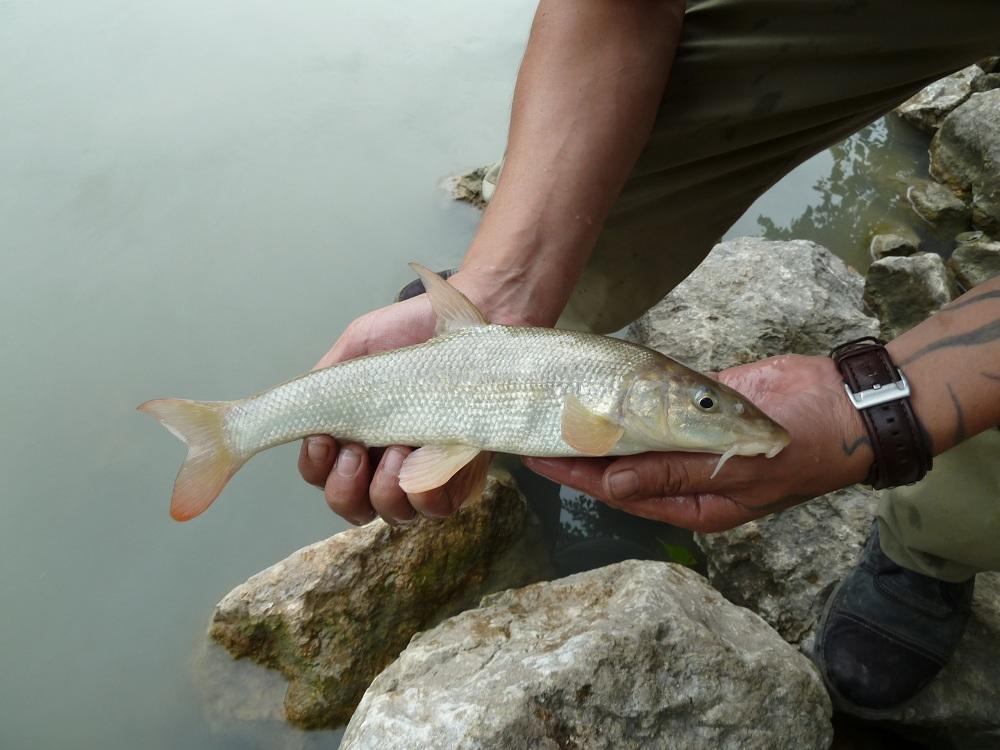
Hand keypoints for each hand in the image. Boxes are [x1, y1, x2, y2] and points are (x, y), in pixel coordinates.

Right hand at [297, 269, 540, 525]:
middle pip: (352, 507)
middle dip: (344, 487)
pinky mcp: (462, 475)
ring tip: (393, 450)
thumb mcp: (359, 345)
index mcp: (357, 434)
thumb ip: (327, 376)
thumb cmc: (417, 331)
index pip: (323, 473)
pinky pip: (438, 507)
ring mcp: (425, 472)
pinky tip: (419, 458)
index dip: (316, 466)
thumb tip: (301, 406)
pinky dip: (422, 491)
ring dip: (383, 490)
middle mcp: (387, 461)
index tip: (323, 438)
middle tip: (353, 451)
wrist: (473, 316)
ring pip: (392, 514)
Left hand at [524, 354, 873, 532]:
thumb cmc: (804, 445)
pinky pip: (657, 408)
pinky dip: (629, 400)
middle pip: (620, 466)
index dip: (580, 476)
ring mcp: (693, 442)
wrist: (847, 403)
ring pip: (635, 437)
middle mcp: (687, 476)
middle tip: (533, 430)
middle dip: (579, 451)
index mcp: (695, 504)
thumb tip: (611, 486)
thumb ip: (673, 473)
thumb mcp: (737, 467)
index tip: (540, 458)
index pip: (622, 492)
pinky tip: (598, 389)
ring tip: (555, 410)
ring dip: (599, 425)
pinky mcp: (700, 409)